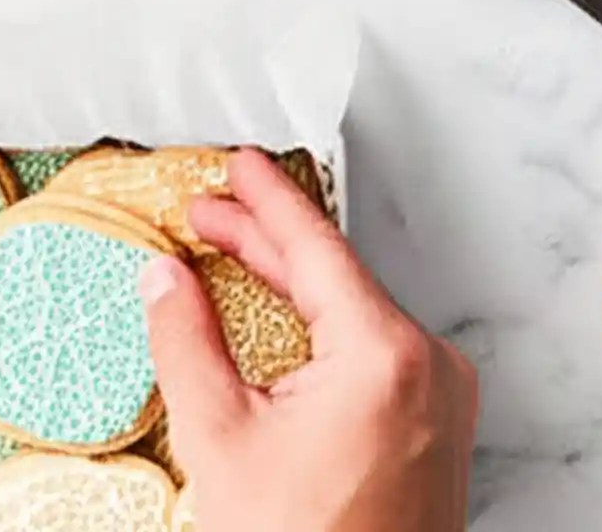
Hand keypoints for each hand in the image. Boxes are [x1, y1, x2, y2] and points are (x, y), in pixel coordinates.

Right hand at [139, 149, 477, 531]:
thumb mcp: (218, 435)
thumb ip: (184, 340)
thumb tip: (162, 278)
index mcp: (382, 356)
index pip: (315, 249)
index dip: (267, 200)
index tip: (238, 165)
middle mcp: (427, 366)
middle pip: (334, 276)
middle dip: (267, 241)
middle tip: (211, 213)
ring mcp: (438, 396)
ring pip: (353, 309)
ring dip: (292, 280)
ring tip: (235, 253)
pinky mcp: (432, 421)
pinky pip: (371, 345)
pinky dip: (320, 322)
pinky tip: (283, 312)